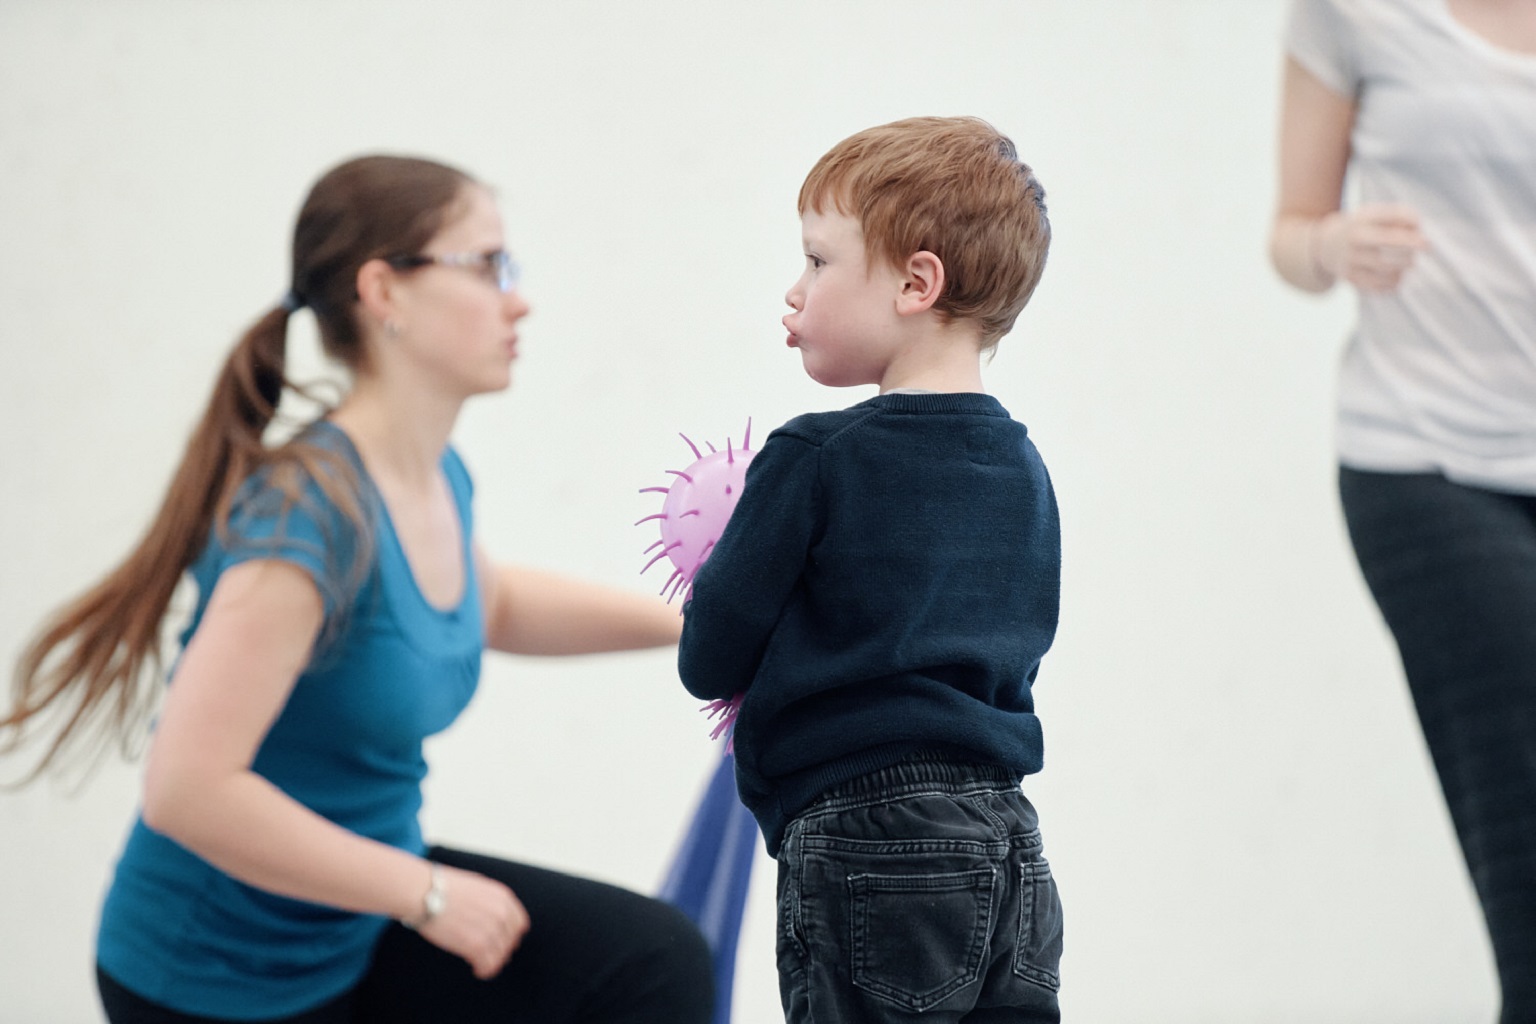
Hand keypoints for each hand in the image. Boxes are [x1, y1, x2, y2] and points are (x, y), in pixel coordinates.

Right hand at [417, 865, 529, 979]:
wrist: (424, 893)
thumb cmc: (443, 888)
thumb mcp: (477, 886)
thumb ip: (490, 901)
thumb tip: (493, 917)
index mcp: (503, 897)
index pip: (519, 925)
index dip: (510, 936)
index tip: (500, 942)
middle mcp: (501, 913)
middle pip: (510, 942)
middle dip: (500, 950)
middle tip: (487, 954)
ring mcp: (490, 930)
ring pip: (501, 956)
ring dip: (491, 962)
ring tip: (480, 964)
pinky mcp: (476, 945)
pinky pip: (489, 965)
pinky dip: (484, 970)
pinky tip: (476, 969)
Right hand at [1312, 204, 1428, 292]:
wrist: (1324, 247)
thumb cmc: (1361, 228)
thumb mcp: (1374, 215)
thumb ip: (1400, 216)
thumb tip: (1418, 229)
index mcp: (1362, 219)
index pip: (1393, 217)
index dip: (1413, 227)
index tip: (1426, 239)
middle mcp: (1354, 239)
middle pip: (1389, 243)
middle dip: (1412, 248)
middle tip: (1423, 249)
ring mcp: (1350, 260)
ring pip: (1385, 267)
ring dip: (1404, 266)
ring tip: (1408, 264)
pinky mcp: (1350, 278)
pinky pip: (1377, 286)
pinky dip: (1393, 283)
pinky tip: (1396, 277)